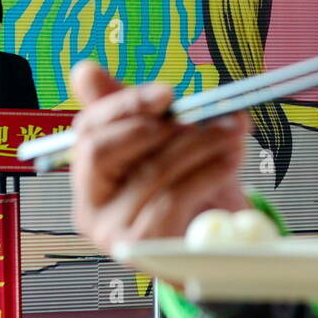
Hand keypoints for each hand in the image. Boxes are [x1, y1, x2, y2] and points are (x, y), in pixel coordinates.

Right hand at [68, 60, 250, 253]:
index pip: (87, 130)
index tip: (167, 93)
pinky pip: (173, 199)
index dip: (124, 105)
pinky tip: (230, 160)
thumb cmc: (185, 187)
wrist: (215, 241)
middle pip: (101, 151)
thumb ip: (135, 109)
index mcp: (89, 173)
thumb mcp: (163, 144)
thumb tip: (85, 70)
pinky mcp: (142, 247)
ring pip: (150, 172)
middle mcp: (89, 204)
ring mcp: (110, 230)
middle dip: (157, 127)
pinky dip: (208, 173)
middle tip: (204, 116)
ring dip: (200, 144)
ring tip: (232, 131)